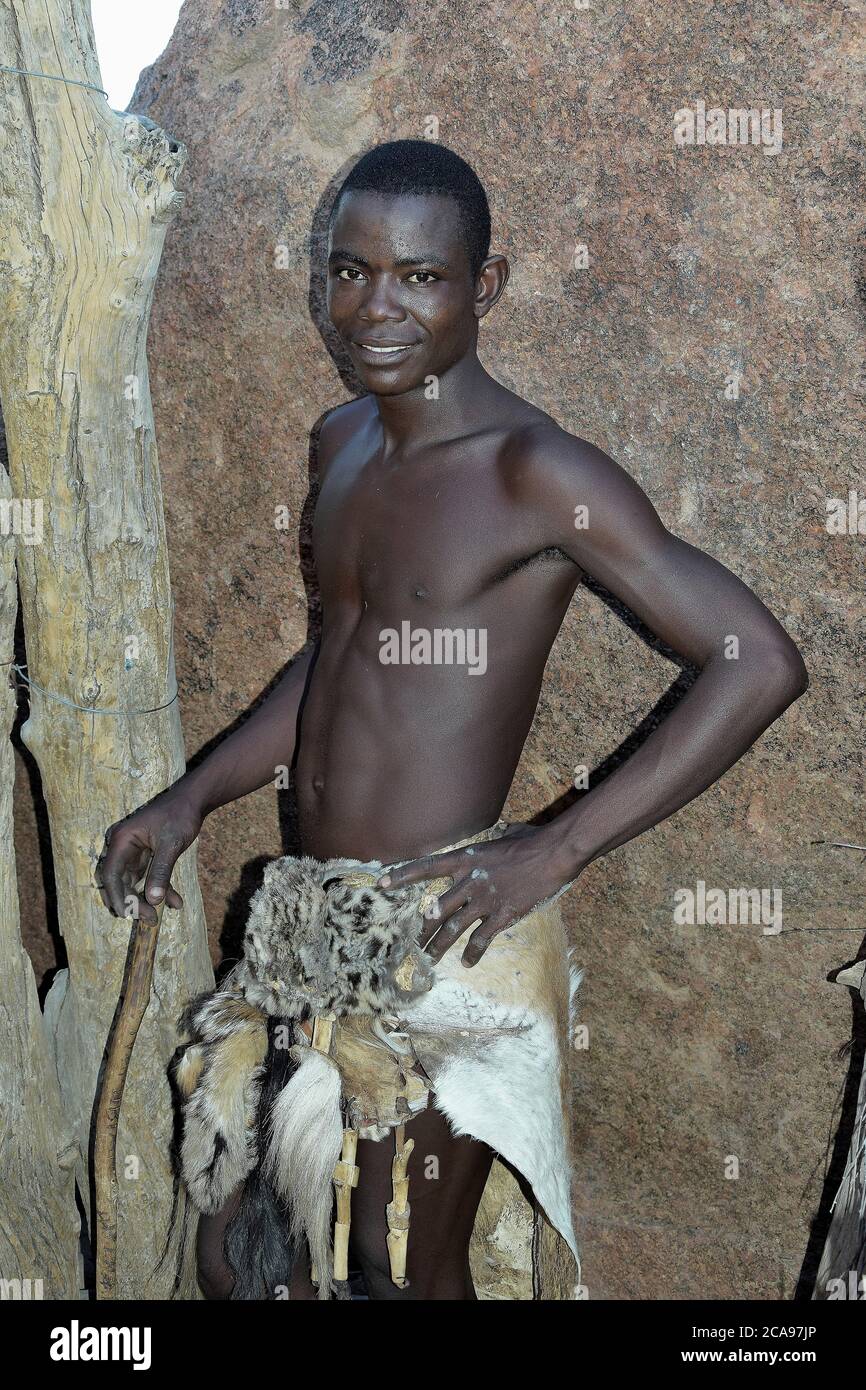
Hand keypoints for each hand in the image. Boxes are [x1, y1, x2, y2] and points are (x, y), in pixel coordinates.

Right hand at [95, 789, 203, 924]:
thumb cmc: (180, 815)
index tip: (128, 915)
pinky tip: (176, 903)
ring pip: (134, 883)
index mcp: (122, 840)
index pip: (111, 874)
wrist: (193, 801)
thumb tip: (153, 900)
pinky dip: (160, 889)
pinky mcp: (145, 856)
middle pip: (120, 881)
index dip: (117, 897)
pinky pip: (148, 877)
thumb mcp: (171, 844)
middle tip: (149, 919)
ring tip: (161, 916)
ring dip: (147, 899)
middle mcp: (122, 846)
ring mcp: (133, 852)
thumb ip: (161, 871)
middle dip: (133, 902)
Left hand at [377, 822, 576, 966]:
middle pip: (436, 909)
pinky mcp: (503, 914)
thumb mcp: (503, 835)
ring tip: (429, 961)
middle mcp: (469, 880)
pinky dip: (473, 952)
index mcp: (466, 858)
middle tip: (411, 945)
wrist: (553, 854)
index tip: (382, 883)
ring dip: (438, 947)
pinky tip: (467, 962)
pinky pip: (482, 938)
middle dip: (421, 930)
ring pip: (453, 928)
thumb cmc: (531, 840)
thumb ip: (490, 842)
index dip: (402, 875)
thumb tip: (496, 836)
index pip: (426, 867)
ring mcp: (485, 899)